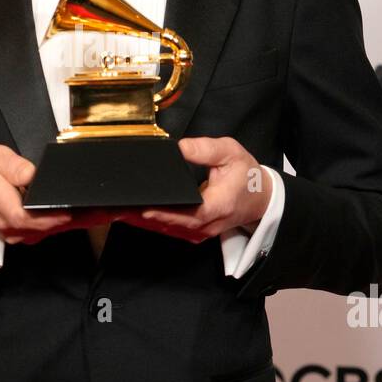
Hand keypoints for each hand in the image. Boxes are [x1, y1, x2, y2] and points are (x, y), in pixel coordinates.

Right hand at [0, 144, 117, 245]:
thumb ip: (12, 166)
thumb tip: (32, 175)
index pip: (24, 216)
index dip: (48, 217)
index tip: (70, 211)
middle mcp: (5, 223)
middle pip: (39, 227)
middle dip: (68, 220)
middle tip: (97, 210)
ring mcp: (12, 232)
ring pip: (43, 231)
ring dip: (69, 223)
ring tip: (95, 212)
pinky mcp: (18, 234)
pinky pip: (41, 231)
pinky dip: (60, 224)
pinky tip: (78, 216)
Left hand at [111, 136, 271, 242]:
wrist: (261, 197)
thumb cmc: (246, 174)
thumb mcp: (230, 152)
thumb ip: (205, 149)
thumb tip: (180, 147)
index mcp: (218, 205)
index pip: (189, 213)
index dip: (166, 212)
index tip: (144, 207)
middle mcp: (209, 224)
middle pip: (173, 224)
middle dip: (146, 216)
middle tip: (121, 206)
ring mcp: (202, 232)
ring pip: (170, 229)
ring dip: (147, 220)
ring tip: (123, 208)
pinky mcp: (196, 233)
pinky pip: (173, 229)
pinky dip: (156, 221)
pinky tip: (139, 212)